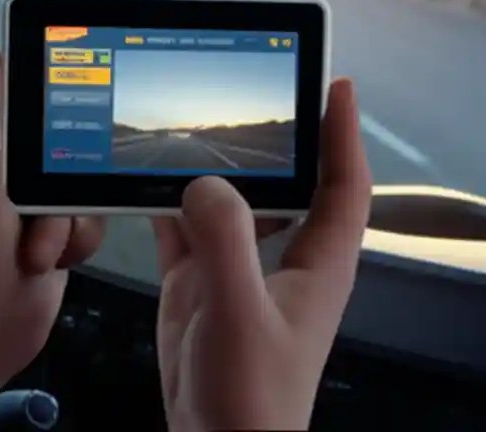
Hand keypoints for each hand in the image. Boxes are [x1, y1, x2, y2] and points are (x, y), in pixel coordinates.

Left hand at [0, 42, 104, 383]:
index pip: (27, 107)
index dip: (50, 102)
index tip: (73, 105)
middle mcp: (12, 176)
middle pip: (70, 151)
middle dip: (63, 189)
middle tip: (38, 214)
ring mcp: (38, 209)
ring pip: (84, 190)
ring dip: (68, 224)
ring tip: (37, 250)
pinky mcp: (61, 238)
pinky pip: (92, 223)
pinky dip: (79, 243)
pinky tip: (53, 263)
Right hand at [152, 79, 371, 431]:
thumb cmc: (252, 400)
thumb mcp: (241, 313)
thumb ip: (226, 243)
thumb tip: (206, 183)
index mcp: (318, 264)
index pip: (343, 185)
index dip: (344, 134)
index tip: (334, 85)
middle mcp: (282, 260)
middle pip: (283, 181)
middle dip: (268, 138)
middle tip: (246, 90)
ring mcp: (238, 272)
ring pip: (227, 202)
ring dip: (208, 168)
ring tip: (187, 124)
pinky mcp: (198, 286)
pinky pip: (181, 229)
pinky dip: (163, 204)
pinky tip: (141, 181)